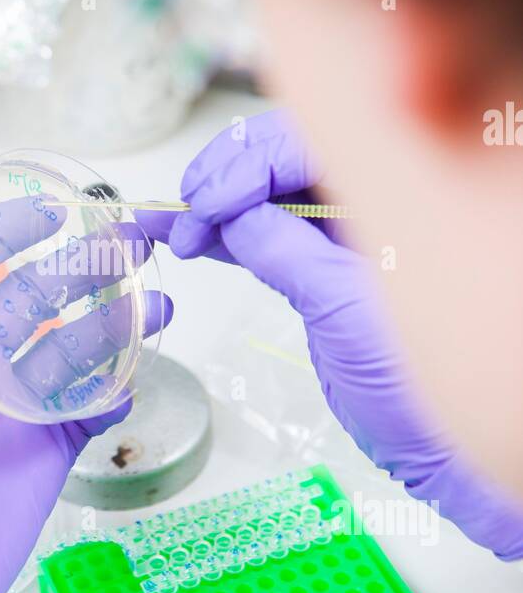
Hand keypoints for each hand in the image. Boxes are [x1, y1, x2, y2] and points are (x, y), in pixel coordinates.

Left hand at [0, 213, 169, 592]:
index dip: (8, 234)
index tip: (51, 209)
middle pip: (40, 300)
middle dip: (83, 269)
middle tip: (129, 245)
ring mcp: (19, 409)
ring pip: (79, 348)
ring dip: (117, 323)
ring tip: (156, 306)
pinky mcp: (51, 451)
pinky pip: (94, 407)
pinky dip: (116, 389)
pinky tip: (132, 380)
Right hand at [140, 109, 522, 559]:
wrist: (427, 447)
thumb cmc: (412, 387)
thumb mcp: (346, 311)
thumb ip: (290, 254)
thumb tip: (232, 215)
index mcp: (393, 199)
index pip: (310, 145)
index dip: (251, 162)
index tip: (209, 202)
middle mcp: (368, 205)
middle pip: (284, 156)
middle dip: (226, 176)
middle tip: (188, 211)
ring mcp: (341, 235)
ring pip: (267, 193)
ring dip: (213, 203)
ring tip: (166, 223)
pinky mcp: (315, 267)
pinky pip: (264, 232)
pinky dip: (222, 233)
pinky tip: (183, 236)